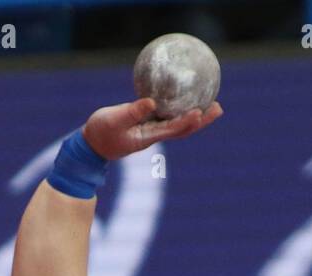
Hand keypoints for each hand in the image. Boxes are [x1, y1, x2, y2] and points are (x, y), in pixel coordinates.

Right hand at [82, 97, 222, 160]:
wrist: (93, 144)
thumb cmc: (101, 132)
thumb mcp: (113, 120)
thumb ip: (132, 112)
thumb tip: (151, 102)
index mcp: (148, 136)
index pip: (173, 130)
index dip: (187, 122)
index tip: (199, 112)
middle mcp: (155, 134)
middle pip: (184, 129)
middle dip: (202, 120)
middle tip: (218, 107)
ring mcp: (153, 130)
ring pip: (179, 123)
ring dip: (197, 115)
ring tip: (213, 102)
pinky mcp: (148, 123)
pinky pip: (169, 115)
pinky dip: (181, 108)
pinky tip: (186, 95)